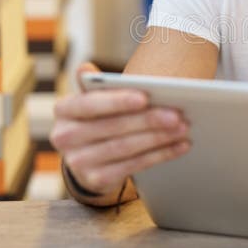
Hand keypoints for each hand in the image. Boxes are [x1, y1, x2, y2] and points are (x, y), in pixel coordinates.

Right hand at [50, 63, 190, 195]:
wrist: (87, 158)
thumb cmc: (98, 118)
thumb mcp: (94, 100)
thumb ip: (96, 85)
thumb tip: (85, 68)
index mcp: (63, 110)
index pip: (90, 103)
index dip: (118, 101)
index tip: (145, 97)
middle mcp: (64, 137)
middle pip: (113, 127)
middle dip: (148, 120)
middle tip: (177, 115)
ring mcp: (78, 162)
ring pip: (126, 148)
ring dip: (159, 138)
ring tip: (183, 128)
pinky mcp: (95, 180)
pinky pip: (133, 166)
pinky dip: (160, 155)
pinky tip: (180, 146)